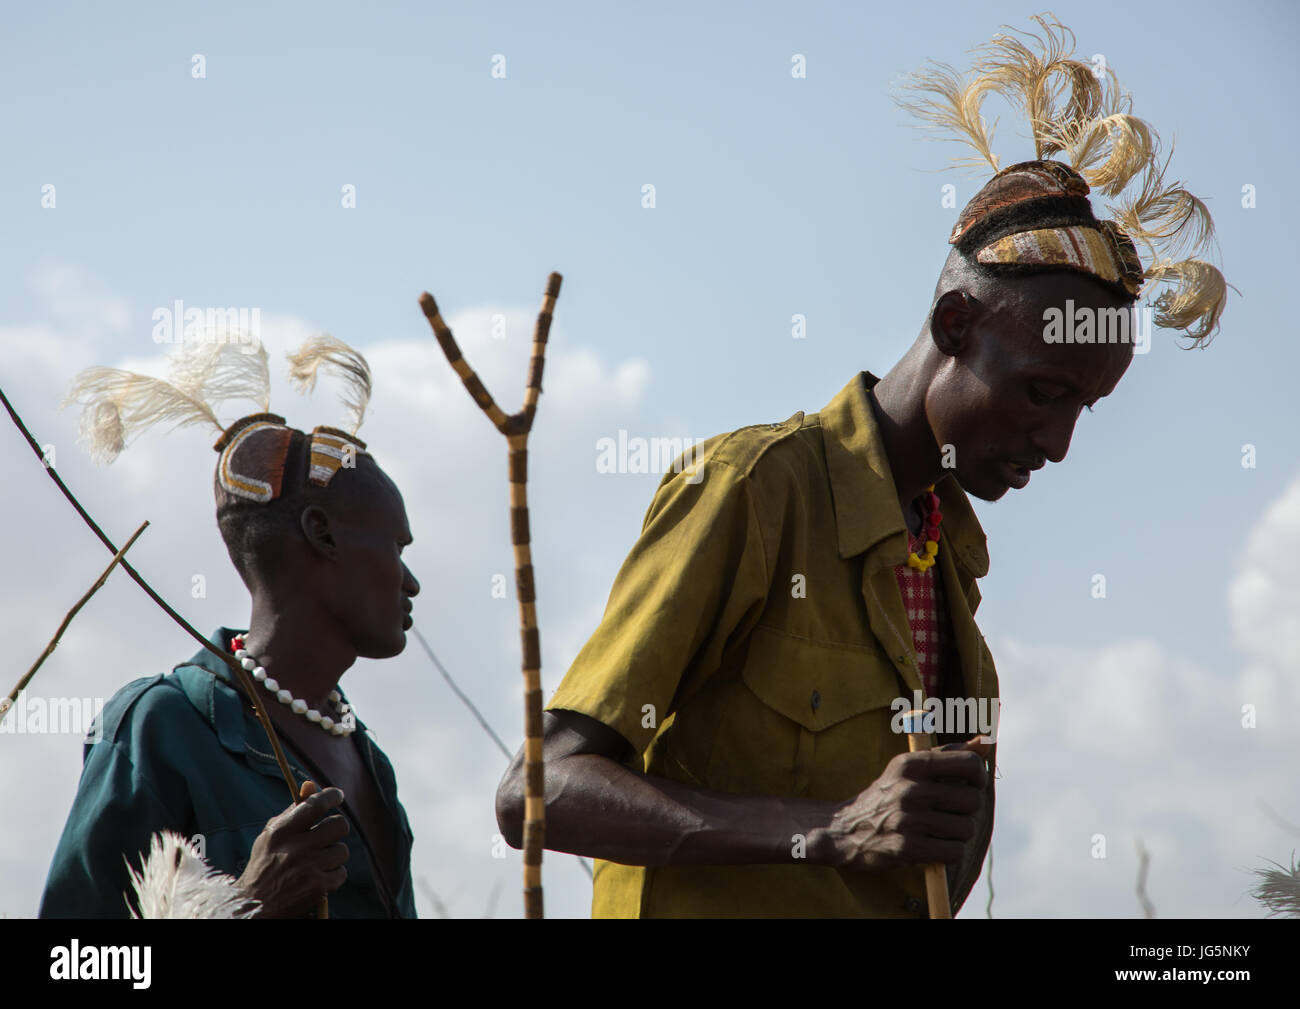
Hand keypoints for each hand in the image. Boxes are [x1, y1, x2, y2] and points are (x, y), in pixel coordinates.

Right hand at [237, 780, 349, 917]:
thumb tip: (311, 784)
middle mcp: (294, 848)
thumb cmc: (265, 865)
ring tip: (316, 863)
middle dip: (335, 829)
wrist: (254, 906)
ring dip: (333, 856)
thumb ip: (294, 810)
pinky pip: (341, 872)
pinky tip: (317, 878)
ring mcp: (307, 868)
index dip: (331, 796)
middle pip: (339, 825)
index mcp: (281, 832)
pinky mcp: (317, 887)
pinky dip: (333, 876)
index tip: (338, 795)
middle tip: (325, 836)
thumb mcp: (272, 835)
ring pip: (342, 850)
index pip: (315, 805)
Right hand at [813, 739, 988, 870]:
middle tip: (950, 812)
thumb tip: (986, 742)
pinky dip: (949, 853)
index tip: (971, 785)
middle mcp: (910, 788)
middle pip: (972, 800)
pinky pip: (953, 852)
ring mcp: (908, 818)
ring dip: (958, 834)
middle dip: (967, 810)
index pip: (969, 764)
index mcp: (911, 763)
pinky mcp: (907, 847)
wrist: (845, 829)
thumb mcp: (910, 768)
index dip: (979, 777)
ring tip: (939, 831)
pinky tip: (934, 847)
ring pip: (966, 828)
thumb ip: (949, 754)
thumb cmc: (887, 796)